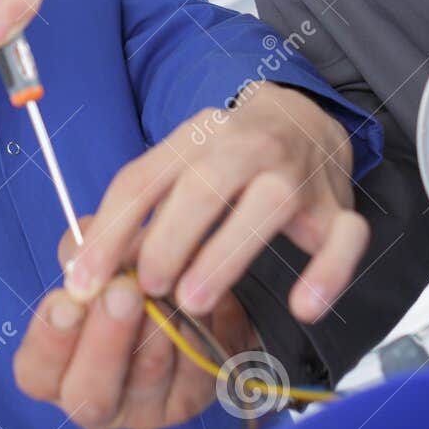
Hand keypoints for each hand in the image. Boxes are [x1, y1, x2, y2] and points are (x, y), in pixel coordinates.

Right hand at [13, 223, 258, 428]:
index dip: (50, 339)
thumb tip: (82, 247)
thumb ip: (86, 247)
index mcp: (56, 371)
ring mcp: (145, 411)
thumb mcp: (103, 253)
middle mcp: (95, 401)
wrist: (191, 295)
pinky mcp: (189, 402)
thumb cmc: (131, 275)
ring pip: (147, 377)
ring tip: (164, 288)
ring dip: (156, 328)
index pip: (37, 371)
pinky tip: (194, 302)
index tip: (68, 300)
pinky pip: (191, 371)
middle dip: (106, 340)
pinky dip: (193, 332)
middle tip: (123, 292)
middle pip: (91, 393)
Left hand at [62, 82, 369, 325]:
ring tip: (193, 301)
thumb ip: (140, 216)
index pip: (143, 178)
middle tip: (147, 288)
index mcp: (195, 138)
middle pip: (204, 185)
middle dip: (169, 239)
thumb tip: (85, 272)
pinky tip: (303, 308)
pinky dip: (328, 273)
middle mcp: (246, 147)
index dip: (109, 232)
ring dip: (227, 254)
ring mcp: (298, 174)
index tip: (83, 284)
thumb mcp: (181, 168)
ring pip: (269, 203)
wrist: (307, 120)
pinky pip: (345, 236)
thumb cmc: (229, 162)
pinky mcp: (338, 207)